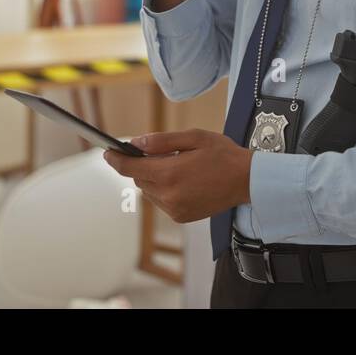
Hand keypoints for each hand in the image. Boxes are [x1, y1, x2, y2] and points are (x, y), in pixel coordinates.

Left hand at [102, 128, 252, 223]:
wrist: (247, 181)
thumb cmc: (224, 155)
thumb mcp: (194, 138)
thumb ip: (162, 141)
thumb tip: (136, 143)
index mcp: (169, 173)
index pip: (130, 168)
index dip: (115, 160)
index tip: (107, 152)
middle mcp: (168, 195)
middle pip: (139, 179)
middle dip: (143, 166)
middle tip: (161, 154)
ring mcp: (174, 209)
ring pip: (149, 191)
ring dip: (154, 179)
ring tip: (178, 167)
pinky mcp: (181, 217)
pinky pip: (161, 201)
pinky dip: (165, 190)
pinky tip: (184, 181)